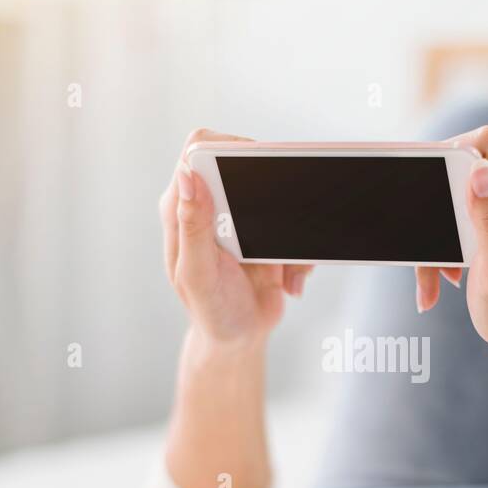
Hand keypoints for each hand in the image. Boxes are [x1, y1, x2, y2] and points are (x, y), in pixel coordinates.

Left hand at [160, 129, 312, 346]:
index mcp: (184, 210)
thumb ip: (193, 227)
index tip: (254, 170)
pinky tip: (289, 282)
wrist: (238, 339)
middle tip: (274, 231)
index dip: (227, 147)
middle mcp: (213, 207)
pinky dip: (302, 255)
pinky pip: (297, 226)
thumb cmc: (210, 312)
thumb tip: (188, 175)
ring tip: (282, 272)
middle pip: (246, 162)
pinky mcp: (270, 235)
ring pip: (281, 196)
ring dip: (292, 232)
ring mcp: (243, 219)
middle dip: (273, 193)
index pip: (198, 150)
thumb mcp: (198, 275)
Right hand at [414, 126, 487, 362]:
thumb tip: (480, 171)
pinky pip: (467, 207)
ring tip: (446, 277)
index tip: (434, 201)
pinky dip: (450, 241)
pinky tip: (451, 275)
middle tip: (440, 263)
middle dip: (442, 212)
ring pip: (460, 192)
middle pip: (467, 169)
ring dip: (443, 235)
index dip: (450, 160)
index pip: (485, 144)